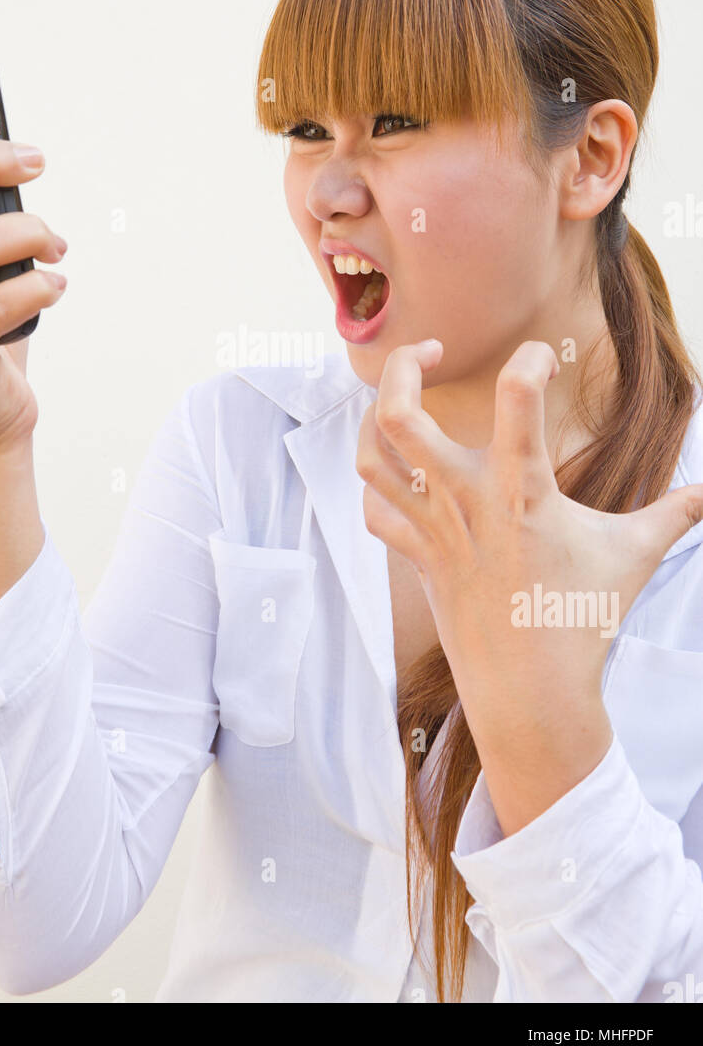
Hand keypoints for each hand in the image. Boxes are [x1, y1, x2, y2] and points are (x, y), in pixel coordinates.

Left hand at [356, 339, 702, 826]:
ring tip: (402, 400)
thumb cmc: (583, 622)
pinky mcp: (418, 557)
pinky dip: (379, 484)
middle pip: (400, 415)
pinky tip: (400, 472)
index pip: (517, 398)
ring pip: (371, 458)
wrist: (530, 695)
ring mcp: (433, 530)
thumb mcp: (633, 557)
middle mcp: (466, 502)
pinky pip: (375, 508)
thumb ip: (674, 514)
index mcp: (522, 492)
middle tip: (429, 350)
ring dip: (376, 419)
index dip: (530, 360)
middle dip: (402, 366)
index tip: (543, 356)